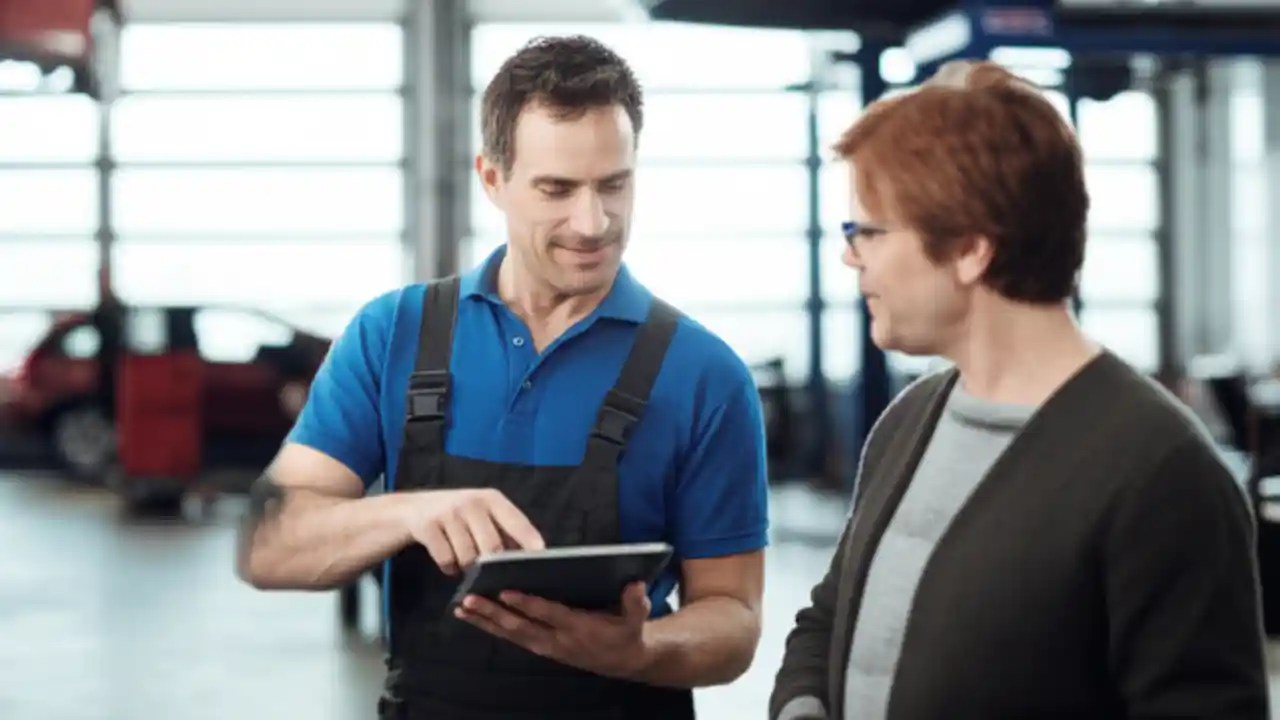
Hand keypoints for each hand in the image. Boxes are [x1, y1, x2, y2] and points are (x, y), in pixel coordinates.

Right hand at [401, 488, 544, 574]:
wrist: (407, 510)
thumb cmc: (455, 516)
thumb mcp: (480, 515)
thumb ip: (502, 531)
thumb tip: (529, 558)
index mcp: (491, 499)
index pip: (517, 521)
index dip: (529, 541)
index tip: (541, 558)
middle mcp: (471, 502)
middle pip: (492, 547)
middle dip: (493, 566)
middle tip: (490, 574)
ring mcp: (448, 513)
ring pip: (469, 557)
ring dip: (468, 568)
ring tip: (465, 564)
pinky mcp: (427, 526)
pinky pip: (446, 560)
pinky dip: (448, 568)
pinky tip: (447, 563)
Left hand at [456, 581, 651, 679]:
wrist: (623, 662)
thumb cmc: (627, 633)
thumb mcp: (637, 619)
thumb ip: (636, 602)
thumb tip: (635, 583)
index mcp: (579, 628)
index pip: (548, 614)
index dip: (527, 604)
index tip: (506, 591)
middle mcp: (557, 639)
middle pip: (520, 626)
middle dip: (493, 614)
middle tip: (470, 600)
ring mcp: (546, 646)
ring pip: (510, 635)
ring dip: (485, 622)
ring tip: (461, 608)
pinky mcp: (541, 648)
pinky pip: (512, 638)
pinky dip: (492, 628)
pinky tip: (474, 618)